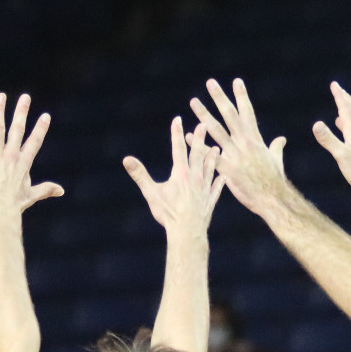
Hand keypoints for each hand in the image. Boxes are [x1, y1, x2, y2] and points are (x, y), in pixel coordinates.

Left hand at [0, 93, 62, 220]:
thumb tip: (61, 190)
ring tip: (2, 96)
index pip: (35, 141)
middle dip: (22, 111)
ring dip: (0, 110)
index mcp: (24, 162)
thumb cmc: (15, 205)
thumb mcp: (32, 195)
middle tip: (25, 96)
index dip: (41, 128)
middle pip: (18, 128)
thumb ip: (46, 189)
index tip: (45, 116)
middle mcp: (12, 154)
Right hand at [125, 117, 223, 237]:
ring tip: (216, 148)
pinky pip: (216, 189)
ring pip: (210, 169)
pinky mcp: (209, 202)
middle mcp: (195, 178)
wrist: (188, 232)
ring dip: (212, 158)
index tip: (178, 119)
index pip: (178, 148)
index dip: (177, 133)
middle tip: (203, 124)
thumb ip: (140, 175)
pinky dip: (219, 182)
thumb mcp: (151, 192)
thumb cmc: (168, 213)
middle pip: (197, 154)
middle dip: (199, 139)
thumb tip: (127, 159)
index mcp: (181, 174)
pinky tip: (224, 177)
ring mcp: (204, 190)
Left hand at [191, 79, 289, 214]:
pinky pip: (208, 153)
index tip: (236, 81)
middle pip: (229, 115)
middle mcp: (244, 142)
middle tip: (210, 83)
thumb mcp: (276, 160)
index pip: (247, 112)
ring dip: (203, 114)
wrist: (273, 199)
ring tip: (193, 101)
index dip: (241, 96)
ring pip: (216, 130)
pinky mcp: (227, 168)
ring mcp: (234, 154)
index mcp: (255, 139)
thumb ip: (276, 147)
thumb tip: (281, 139)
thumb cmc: (275, 181)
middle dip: (220, 98)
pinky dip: (197, 144)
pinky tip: (187, 135)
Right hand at [312, 83, 350, 198]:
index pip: (346, 109)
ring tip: (342, 109)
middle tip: (338, 89)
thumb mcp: (341, 156)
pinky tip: (348, 133)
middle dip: (344, 99)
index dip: (339, 96)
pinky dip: (350, 128)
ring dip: (348, 113)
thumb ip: (329, 140)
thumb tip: (316, 124)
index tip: (334, 84)